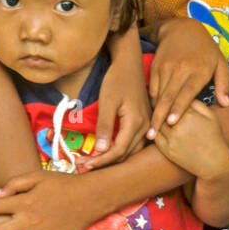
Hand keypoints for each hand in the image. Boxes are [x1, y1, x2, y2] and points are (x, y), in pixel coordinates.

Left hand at [83, 46, 149, 170]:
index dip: (100, 160)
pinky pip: (132, 144)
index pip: (118, 151)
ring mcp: (147, 126)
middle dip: (102, 162)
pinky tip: (105, 151)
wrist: (129, 64)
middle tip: (82, 165)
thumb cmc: (117, 80)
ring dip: (111, 158)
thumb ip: (104, 126)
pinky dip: (118, 150)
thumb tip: (100, 151)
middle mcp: (145, 128)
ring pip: (129, 151)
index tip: (82, 164)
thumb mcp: (107, 101)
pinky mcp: (144, 124)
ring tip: (91, 161)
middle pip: (124, 154)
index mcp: (136, 123)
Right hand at [148, 18, 228, 137]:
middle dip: (159, 118)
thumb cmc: (206, 49)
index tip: (171, 124)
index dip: (177, 108)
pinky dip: (152, 102)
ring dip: (154, 113)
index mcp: (197, 71)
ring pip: (157, 94)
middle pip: (167, 97)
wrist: (182, 28)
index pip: (185, 92)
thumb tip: (226, 105)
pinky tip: (152, 115)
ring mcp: (166, 68)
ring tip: (150, 131)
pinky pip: (152, 88)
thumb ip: (223, 84)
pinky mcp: (156, 67)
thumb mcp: (220, 63)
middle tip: (153, 136)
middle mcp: (179, 70)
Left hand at [150, 100, 228, 181]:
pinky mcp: (167, 150)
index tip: (169, 94)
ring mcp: (172, 138)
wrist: (214, 163)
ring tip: (159, 114)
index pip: (174, 99)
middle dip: (162, 106)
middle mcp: (179, 126)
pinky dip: (155, 131)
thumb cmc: (213, 137)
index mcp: (190, 114)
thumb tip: (181, 94)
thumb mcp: (210, 116)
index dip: (171, 97)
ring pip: (158, 122)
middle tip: (158, 102)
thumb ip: (196, 103)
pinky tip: (158, 127)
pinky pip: (155, 136)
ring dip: (157, 118)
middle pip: (163, 110)